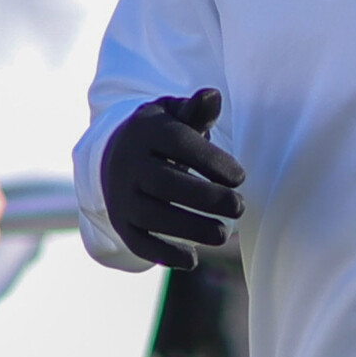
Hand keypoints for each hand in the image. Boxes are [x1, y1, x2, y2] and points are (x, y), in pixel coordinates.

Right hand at [99, 88, 244, 269]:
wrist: (115, 154)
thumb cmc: (162, 134)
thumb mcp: (175, 115)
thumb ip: (196, 110)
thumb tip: (212, 96)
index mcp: (147, 132)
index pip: (179, 144)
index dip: (211, 161)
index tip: (241, 177)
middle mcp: (128, 164)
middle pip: (166, 182)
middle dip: (206, 198)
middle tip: (240, 207)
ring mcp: (121, 195)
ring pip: (152, 215)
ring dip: (189, 228)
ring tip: (223, 234)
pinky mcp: (120, 222)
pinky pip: (137, 241)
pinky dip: (162, 254)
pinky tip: (192, 260)